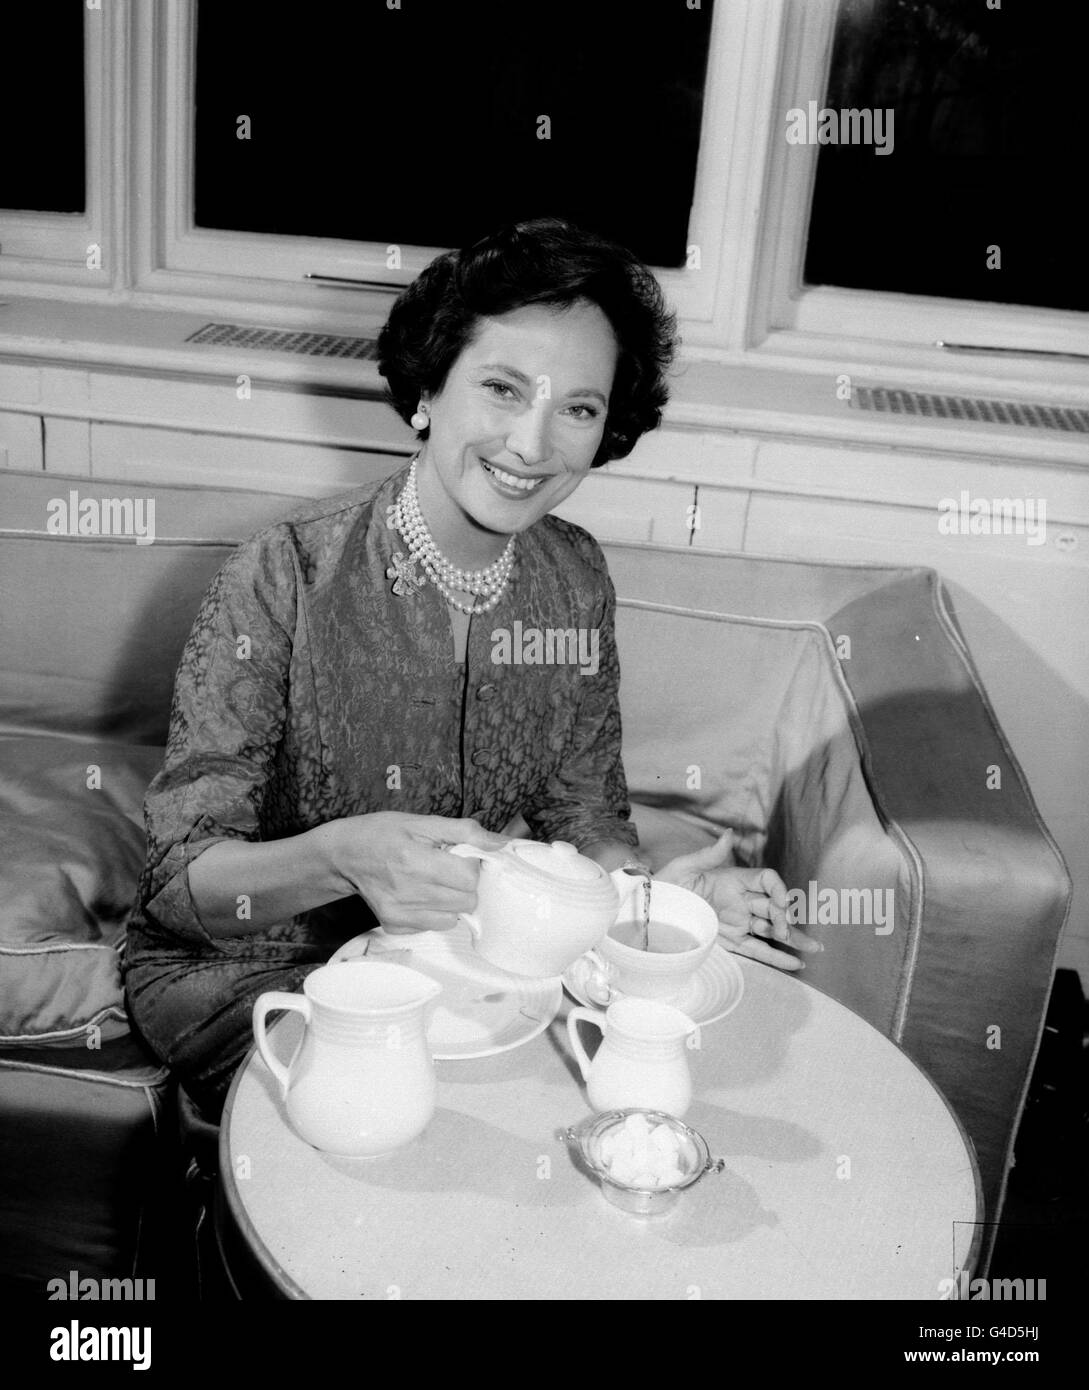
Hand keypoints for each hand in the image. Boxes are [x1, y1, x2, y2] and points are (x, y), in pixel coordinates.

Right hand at [330, 813, 507, 933]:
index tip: (461, 857)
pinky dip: (435, 912)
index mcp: (415, 861)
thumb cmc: (382, 833)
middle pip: (466, 901)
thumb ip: (464, 832)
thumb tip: (500, 843)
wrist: (343, 855)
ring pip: (453, 917)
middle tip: (448, 868)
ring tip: (433, 881)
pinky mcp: (394, 925)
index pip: (470, 878)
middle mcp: (407, 892)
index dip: (472, 866)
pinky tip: (419, 894)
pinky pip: (434, 925)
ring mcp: (399, 913)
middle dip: (465, 884)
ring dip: (452, 900)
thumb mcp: (421, 822)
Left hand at [654, 831, 819, 971]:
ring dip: (794, 938)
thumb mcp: (683, 867)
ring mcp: (738, 922)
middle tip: (789, 932)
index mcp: (733, 880)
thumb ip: (709, 854)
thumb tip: (730, 834)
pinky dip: (776, 958)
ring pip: (772, 930)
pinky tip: (795, 964)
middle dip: (788, 918)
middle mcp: (741, 901)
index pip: (767, 880)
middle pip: (774, 907)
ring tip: (816, 949)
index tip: (783, 901)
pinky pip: (757, 950)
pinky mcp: (731, 942)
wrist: (649, 911)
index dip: (779, 889)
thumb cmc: (665, 885)